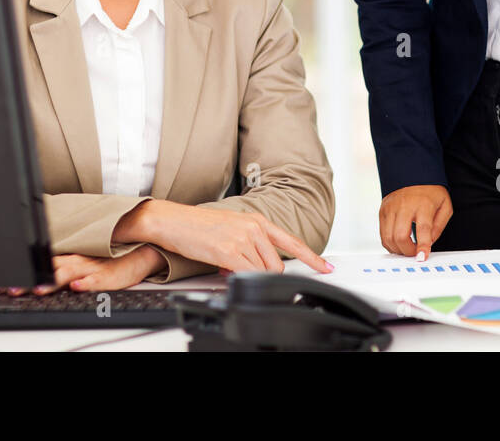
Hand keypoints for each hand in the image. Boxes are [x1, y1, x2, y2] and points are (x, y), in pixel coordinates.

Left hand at [0, 246, 167, 295]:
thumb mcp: (82, 259)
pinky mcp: (111, 273)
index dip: (25, 271)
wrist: (143, 247)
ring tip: (40, 288)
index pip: (43, 262)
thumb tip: (39, 271)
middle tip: (15, 288)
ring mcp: (94, 266)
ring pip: (72, 272)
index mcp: (70, 255)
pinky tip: (77, 286)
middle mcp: (79, 258)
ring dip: (55, 279)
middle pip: (52, 268)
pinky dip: (88, 282)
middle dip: (33, 278)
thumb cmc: (110, 257)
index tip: (5, 282)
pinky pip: (99, 279)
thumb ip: (62, 264)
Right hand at [133, 200, 331, 274]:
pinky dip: (238, 278)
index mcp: (257, 220)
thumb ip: (250, 243)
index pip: (291, 241)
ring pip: (262, 272)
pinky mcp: (230, 251)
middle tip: (238, 267)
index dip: (312, 257)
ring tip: (225, 263)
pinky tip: (224, 269)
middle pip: (276, 265)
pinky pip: (247, 275)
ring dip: (246, 275)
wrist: (173, 220)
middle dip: (262, 273)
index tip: (326, 267)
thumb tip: (257, 264)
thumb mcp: (232, 227)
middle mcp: (254, 227)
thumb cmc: (198, 225)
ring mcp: (243, 238)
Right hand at [379, 184, 451, 258]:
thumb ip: (439, 226)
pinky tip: (399, 244)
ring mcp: (391, 208)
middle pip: (400, 236)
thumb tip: (429, 243)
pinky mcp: (383, 211)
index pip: (422, 229)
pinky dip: (390, 244)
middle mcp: (404, 206)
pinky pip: (383, 234)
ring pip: (388, 237)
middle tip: (415, 253)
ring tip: (407, 250)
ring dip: (398, 250)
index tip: (422, 257)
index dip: (422, 246)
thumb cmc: (430, 191)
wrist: (412, 173)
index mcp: (423, 204)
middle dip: (408, 251)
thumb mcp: (445, 205)